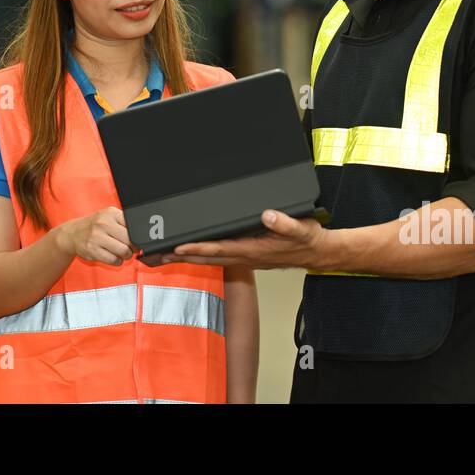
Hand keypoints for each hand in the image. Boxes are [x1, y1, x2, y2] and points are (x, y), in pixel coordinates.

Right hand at [55, 206, 134, 265]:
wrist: (72, 233)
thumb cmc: (94, 226)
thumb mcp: (108, 217)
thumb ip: (124, 223)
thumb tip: (141, 235)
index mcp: (111, 213)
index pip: (133, 226)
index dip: (138, 236)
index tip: (137, 239)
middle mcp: (103, 223)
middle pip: (130, 240)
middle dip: (133, 247)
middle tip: (131, 248)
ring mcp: (97, 237)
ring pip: (123, 251)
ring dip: (126, 255)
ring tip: (123, 253)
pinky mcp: (93, 251)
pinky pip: (114, 260)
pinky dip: (117, 261)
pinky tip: (114, 256)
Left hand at [158, 210, 328, 269]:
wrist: (316, 252)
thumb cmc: (307, 240)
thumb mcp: (301, 227)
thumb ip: (285, 223)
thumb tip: (268, 215)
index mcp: (253, 249)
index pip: (219, 249)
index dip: (197, 247)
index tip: (178, 246)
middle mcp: (245, 256)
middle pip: (206, 258)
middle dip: (181, 256)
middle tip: (157, 254)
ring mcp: (244, 257)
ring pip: (209, 259)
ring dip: (187, 257)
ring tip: (165, 254)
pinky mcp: (246, 255)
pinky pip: (218, 257)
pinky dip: (201, 254)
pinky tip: (192, 251)